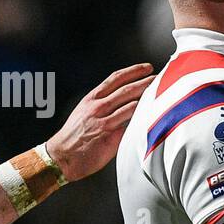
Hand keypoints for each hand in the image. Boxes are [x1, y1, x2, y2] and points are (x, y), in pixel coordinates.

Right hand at [46, 64, 151, 181]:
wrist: (62, 156)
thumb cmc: (75, 138)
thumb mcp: (85, 114)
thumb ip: (103, 107)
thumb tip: (123, 103)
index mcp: (92, 98)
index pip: (115, 78)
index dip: (133, 71)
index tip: (146, 67)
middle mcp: (97, 106)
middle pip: (126, 89)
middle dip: (145, 81)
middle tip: (160, 77)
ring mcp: (103, 119)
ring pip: (130, 103)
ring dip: (147, 97)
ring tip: (161, 94)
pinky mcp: (109, 133)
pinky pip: (129, 121)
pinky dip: (141, 115)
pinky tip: (152, 112)